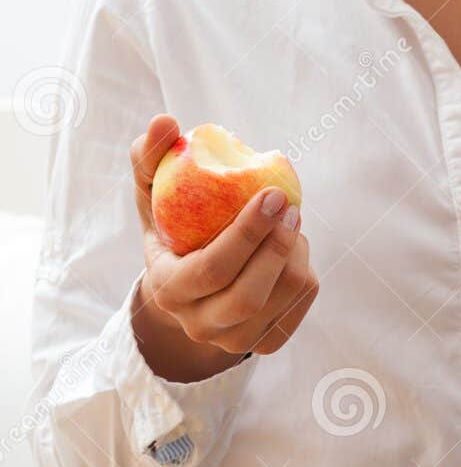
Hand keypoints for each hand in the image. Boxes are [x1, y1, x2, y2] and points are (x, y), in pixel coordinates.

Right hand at [130, 115, 317, 381]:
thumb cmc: (169, 224)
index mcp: (168, 290)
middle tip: (292, 207)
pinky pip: (300, 307)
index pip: (213, 269)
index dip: (247, 234)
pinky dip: (303, 272)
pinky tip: (292, 249)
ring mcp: (234, 341)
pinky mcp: (266, 344)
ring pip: (282, 299)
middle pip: (249, 295)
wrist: (188, 284)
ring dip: (295, 255)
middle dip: (277, 248)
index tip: (272, 194)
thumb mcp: (152, 193)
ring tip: (289, 224)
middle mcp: (200, 325)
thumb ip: (150, 156)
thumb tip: (166, 122)